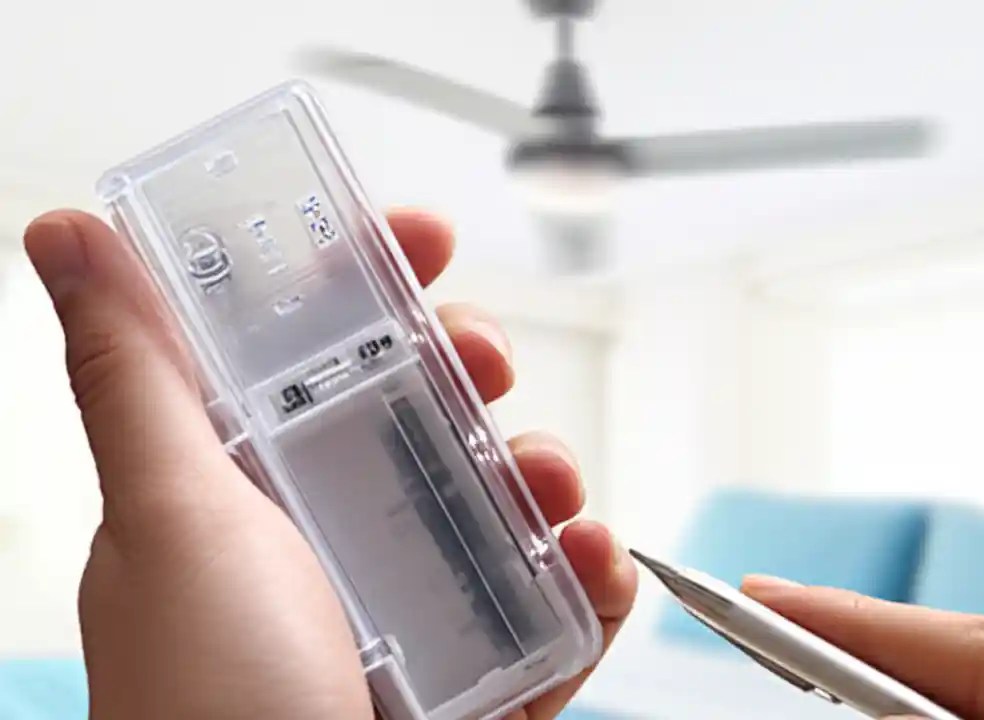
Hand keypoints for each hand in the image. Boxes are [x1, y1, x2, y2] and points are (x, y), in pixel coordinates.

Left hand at [23, 208, 636, 719]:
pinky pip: (553, 607)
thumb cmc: (205, 706)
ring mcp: (410, 607)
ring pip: (502, 504)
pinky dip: (588, 579)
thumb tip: (68, 235)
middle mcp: (329, 538)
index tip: (418, 240)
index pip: (309, 352)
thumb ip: (139, 380)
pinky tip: (592, 565)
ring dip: (547, 475)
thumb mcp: (172, 522)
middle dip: (473, 371)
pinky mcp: (480, 674)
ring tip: (555, 489)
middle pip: (423, 414)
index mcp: (245, 487)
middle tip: (487, 363)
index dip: (367, 283)